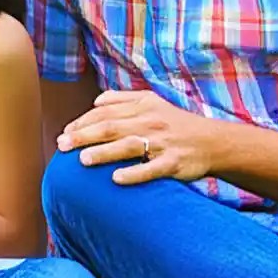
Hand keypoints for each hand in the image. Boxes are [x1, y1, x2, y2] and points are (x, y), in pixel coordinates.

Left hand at [58, 90, 215, 185]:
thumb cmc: (175, 123)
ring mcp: (163, 143)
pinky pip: (152, 169)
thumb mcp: (152, 102)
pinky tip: (116, 178)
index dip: (83, 122)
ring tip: (83, 160)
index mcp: (142, 106)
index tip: (65, 133)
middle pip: (112, 127)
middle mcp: (151, 122)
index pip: (105, 112)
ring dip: (104, 153)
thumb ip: (122, 99)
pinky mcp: (175, 163)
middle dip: (84, 136)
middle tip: (63, 146)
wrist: (214, 142)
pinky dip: (134, 174)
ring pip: (129, 146)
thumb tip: (95, 101)